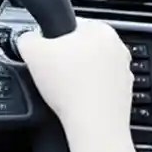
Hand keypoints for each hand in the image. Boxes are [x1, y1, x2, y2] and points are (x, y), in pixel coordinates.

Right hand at [17, 18, 132, 136]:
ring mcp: (124, 73)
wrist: (94, 126)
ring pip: (91, 69)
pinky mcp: (124, 95)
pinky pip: (99, 89)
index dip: (53, 40)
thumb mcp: (32, 51)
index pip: (71, 25)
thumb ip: (27, 38)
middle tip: (51, 73)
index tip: (45, 55)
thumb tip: (27, 39)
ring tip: (63, 90)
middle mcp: (118, 48)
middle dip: (67, 59)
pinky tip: (76, 102)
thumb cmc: (69, 86)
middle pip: (82, 48)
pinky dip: (88, 94)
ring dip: (77, 77)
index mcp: (101, 29)